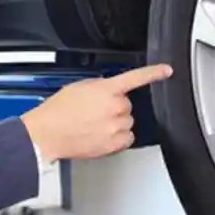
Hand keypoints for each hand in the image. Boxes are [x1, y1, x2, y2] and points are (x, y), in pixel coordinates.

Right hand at [20, 64, 173, 161]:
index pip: (136, 78)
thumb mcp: (79, 87)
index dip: (153, 73)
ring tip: (94, 125)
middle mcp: (115, 108)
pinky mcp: (115, 144)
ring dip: (116, 122)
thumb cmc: (58, 111)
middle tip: (95, 112)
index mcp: (107, 90)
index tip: (166, 71)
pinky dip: (118, 137)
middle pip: (127, 105)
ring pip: (128, 121)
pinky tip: (100, 135)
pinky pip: (127, 138)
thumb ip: (100, 86)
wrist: (48, 134)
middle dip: (115, 106)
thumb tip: (109, 90)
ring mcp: (116, 127)